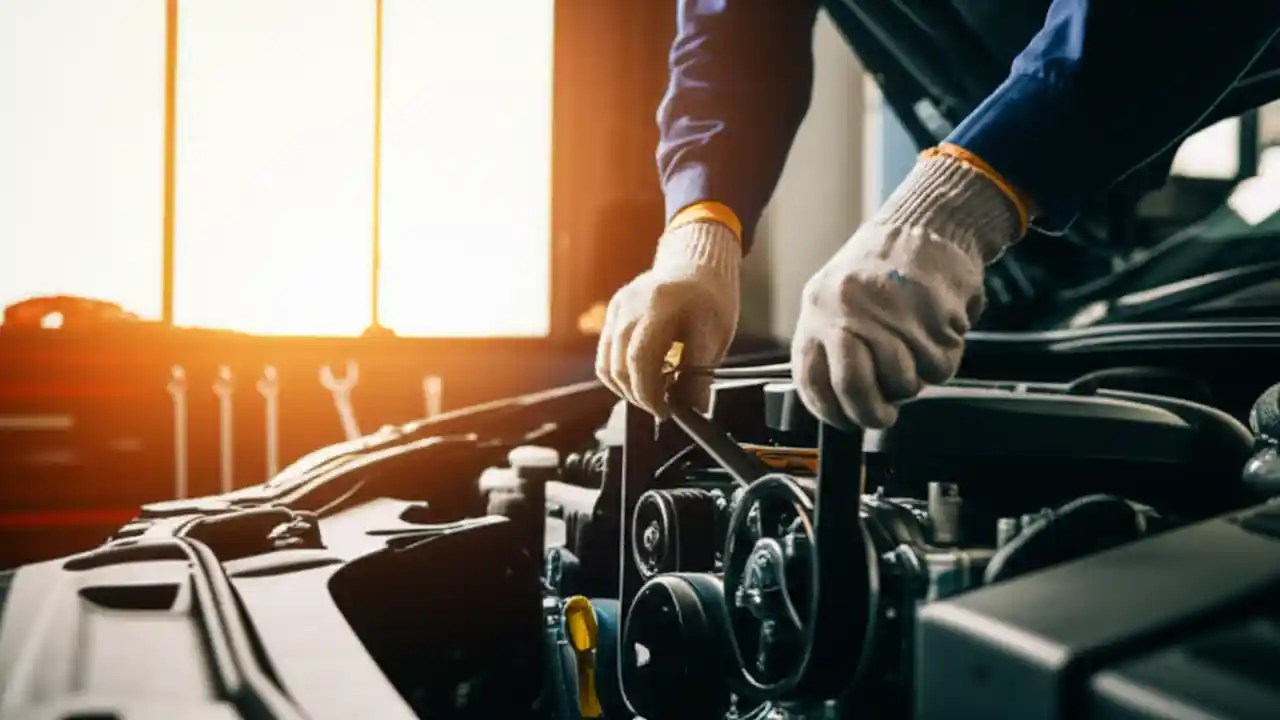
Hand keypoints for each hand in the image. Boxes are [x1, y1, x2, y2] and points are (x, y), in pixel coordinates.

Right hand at [596, 221, 740, 417]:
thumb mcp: (715, 335)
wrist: (696, 265)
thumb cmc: (711, 299)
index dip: (649, 393)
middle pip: (619, 365)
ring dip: (626, 388)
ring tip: (652, 394)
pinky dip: (619, 373)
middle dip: (638, 395)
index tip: (665, 411)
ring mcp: (618, 307)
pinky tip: (640, 377)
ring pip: (606, 364)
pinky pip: (605, 354)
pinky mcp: (612, 312)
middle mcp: (632, 304)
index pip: (640, 360)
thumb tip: (693, 410)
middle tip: (661, 407)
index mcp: (661, 306)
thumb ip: (700, 372)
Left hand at [790, 152, 1020, 428]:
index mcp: (819, 308)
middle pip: (855, 389)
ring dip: (915, 379)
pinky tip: (936, 329)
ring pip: (904, 383)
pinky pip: (939, 365)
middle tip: (884, 415)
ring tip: (914, 347)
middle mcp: (849, 311)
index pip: (812, 379)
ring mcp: (891, 313)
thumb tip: (835, 401)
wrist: (928, 223)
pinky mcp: (933, 315)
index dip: (830, 412)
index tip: (845, 421)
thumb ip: (831, 343)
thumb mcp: (837, 296)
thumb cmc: (882, 266)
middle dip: (872, 414)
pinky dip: (943, 357)